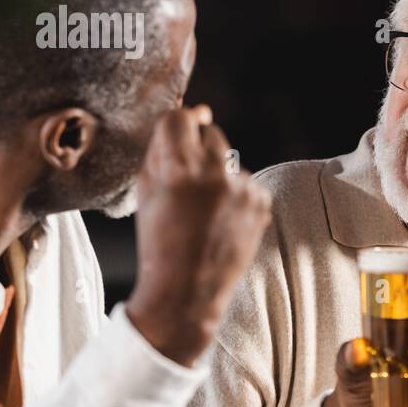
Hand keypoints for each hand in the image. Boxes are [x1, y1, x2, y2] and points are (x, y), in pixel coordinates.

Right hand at [126, 105, 272, 365]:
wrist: (186, 294)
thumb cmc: (158, 243)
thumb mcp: (146, 195)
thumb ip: (162, 151)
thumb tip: (187, 113)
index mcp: (178, 171)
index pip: (181, 118)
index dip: (176, 125)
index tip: (175, 135)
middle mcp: (215, 175)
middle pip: (211, 133)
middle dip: (198, 149)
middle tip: (188, 181)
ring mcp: (242, 190)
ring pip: (230, 160)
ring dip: (218, 175)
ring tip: (204, 211)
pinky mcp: (261, 203)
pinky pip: (247, 184)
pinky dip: (236, 196)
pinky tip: (222, 222)